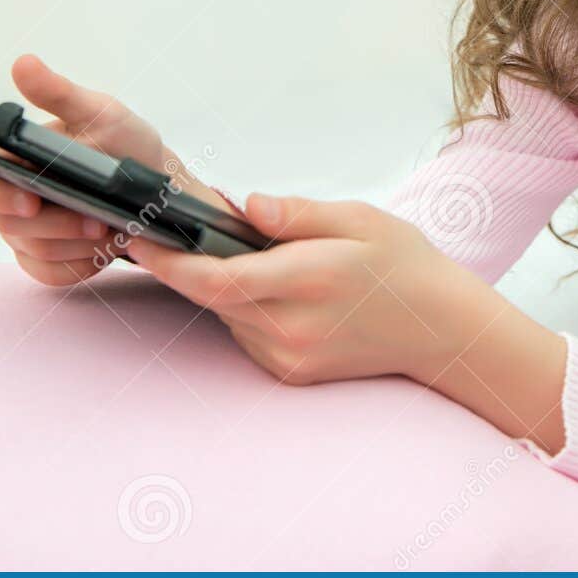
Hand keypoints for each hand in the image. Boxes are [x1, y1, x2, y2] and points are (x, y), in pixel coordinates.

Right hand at [0, 53, 233, 285]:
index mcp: (13, 160)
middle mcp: (11, 198)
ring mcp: (28, 233)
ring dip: (75, 243)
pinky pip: (53, 273)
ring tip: (110, 227)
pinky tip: (106, 247)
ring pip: (33, 249)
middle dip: (53, 224)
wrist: (162, 188)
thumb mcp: (102, 113)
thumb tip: (23, 64)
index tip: (30, 199)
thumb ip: (61, 94)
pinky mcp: (49, 261)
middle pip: (4, 222)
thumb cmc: (125, 145)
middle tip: (94, 220)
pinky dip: (82, 262)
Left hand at [124, 194, 485, 385]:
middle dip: (190, 265)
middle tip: (175, 233)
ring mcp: (290, 357)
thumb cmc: (402, 263)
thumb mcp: (359, 218)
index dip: (168, 262)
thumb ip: (296, 213)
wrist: (440, 328)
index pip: (216, 278)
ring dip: (225, 287)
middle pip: (213, 297)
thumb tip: (242, 204)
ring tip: (261, 260)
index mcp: (308, 281)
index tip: (137, 239)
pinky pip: (247, 335)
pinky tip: (278, 291)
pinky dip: (248, 309)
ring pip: (228, 316)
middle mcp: (292, 328)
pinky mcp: (290, 373)